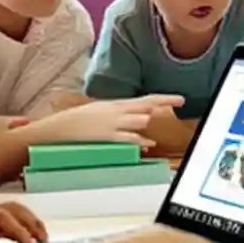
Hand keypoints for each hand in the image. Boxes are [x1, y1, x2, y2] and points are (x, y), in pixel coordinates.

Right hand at [39, 94, 184, 147]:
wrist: (62, 126)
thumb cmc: (82, 120)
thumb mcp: (103, 111)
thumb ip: (123, 114)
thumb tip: (141, 118)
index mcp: (118, 104)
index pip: (147, 99)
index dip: (165, 99)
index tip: (180, 99)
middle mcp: (118, 111)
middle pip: (147, 105)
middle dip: (165, 104)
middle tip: (180, 101)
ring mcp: (114, 123)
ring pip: (140, 119)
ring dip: (147, 123)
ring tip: (150, 126)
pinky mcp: (108, 136)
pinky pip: (129, 138)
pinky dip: (140, 141)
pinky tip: (148, 144)